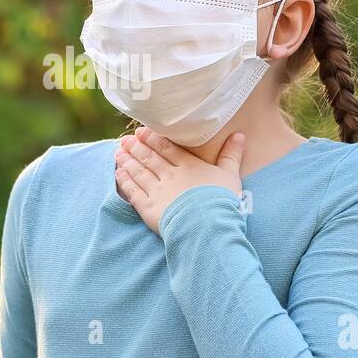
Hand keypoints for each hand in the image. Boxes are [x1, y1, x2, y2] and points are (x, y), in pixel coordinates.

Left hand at [114, 126, 244, 235]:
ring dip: (127, 161)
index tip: (141, 131)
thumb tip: (240, 135)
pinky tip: (118, 173)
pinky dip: (124, 181)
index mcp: (189, 166)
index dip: (152, 138)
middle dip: (136, 147)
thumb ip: (232, 155)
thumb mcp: (231, 176)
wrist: (206, 226)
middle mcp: (170, 175)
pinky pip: (133, 191)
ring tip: (118, 152)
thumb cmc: (222, 201)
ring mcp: (157, 191)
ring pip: (139, 172)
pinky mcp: (149, 208)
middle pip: (149, 158)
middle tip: (125, 139)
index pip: (166, 148)